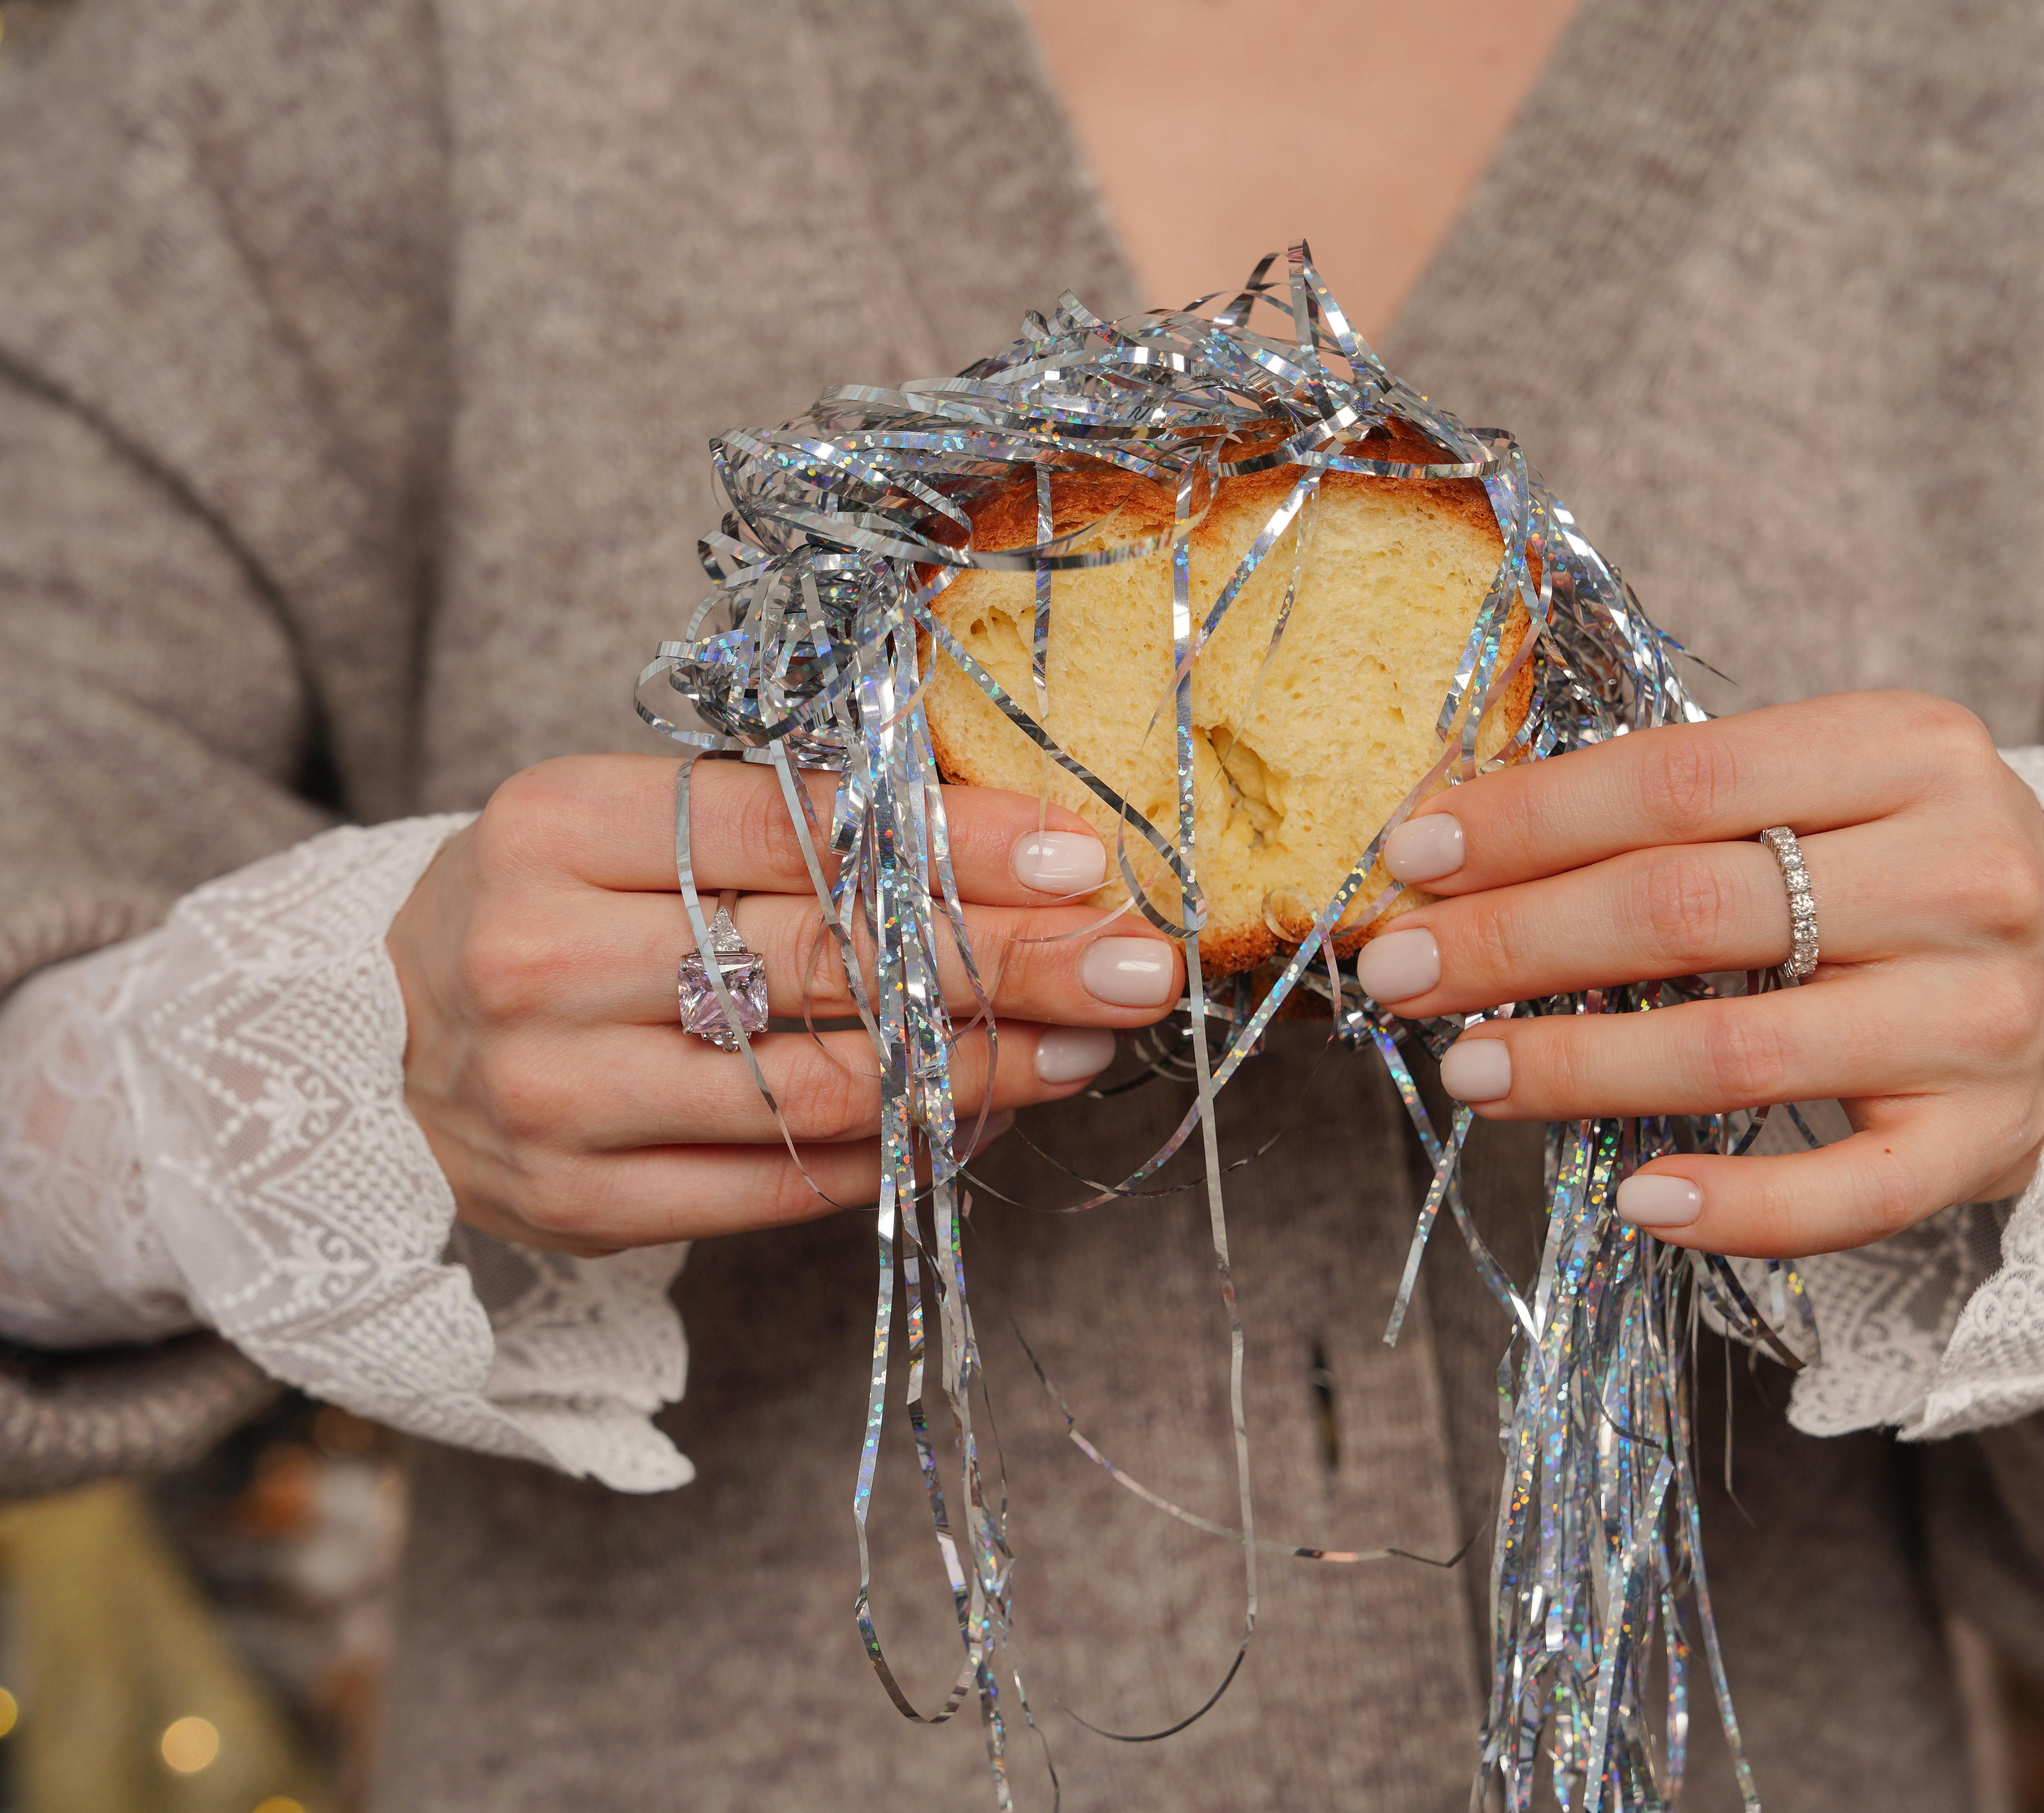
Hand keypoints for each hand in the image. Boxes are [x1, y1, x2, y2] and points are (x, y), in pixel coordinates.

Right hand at [387, 755, 1178, 1254]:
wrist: (366, 1041)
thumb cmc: (547, 910)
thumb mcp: (628, 831)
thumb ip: (788, 834)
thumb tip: (1006, 857)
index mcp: (554, 827)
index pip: (797, 829)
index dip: (951, 845)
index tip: (1082, 853)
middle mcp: (542, 960)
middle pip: (824, 960)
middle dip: (1005, 961)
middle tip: (1134, 959)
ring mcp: (554, 1096)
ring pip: (818, 1088)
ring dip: (980, 1068)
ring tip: (1092, 1040)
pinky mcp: (578, 1202)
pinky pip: (779, 1185)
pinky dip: (900, 1151)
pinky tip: (991, 1114)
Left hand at [1352, 692, 2043, 1258]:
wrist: (2043, 947)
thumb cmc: (1879, 857)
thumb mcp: (1797, 791)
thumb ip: (1653, 812)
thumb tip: (1448, 857)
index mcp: (1911, 748)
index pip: (1677, 780)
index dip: (1527, 821)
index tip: (1411, 859)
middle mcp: (1966, 873)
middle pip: (1686, 909)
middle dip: (1516, 942)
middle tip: (1398, 970)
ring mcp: (1985, 1014)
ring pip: (1739, 1052)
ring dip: (1578, 1069)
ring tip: (1467, 1071)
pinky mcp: (1989, 1135)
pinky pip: (1844, 1197)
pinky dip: (1731, 1208)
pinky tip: (1632, 1201)